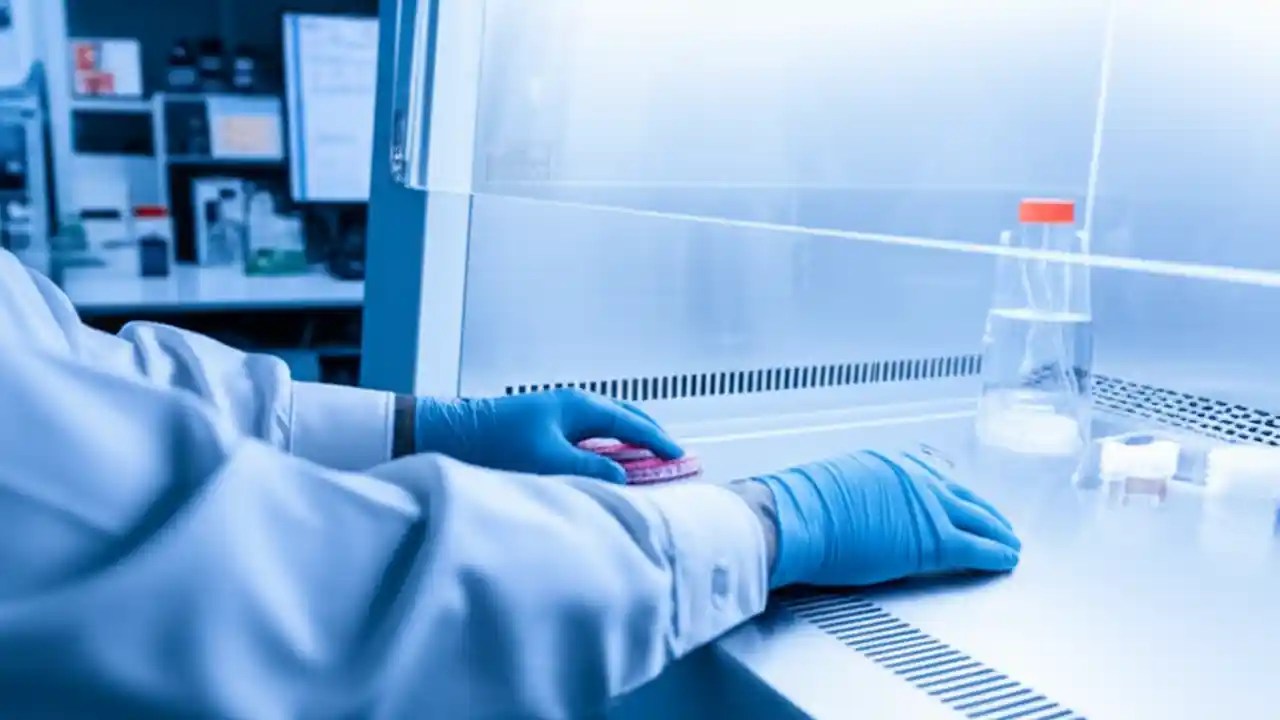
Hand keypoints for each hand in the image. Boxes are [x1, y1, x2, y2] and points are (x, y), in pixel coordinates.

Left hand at [414, 389, 683, 482]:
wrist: (444, 434)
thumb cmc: (492, 444)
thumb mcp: (548, 462)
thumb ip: (592, 471)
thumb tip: (623, 480)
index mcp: (579, 406)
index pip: (633, 424)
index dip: (659, 443)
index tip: (680, 458)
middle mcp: (571, 404)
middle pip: (624, 417)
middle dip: (649, 436)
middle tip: (670, 457)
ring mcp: (556, 413)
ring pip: (606, 426)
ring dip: (628, 443)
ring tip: (644, 464)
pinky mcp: (541, 427)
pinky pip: (589, 434)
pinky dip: (607, 448)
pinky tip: (604, 466)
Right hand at [753, 449, 1019, 587]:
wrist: (798, 519)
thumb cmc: (800, 507)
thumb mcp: (833, 480)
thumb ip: (856, 487)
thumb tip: (851, 502)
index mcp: (889, 462)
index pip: (934, 473)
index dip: (953, 489)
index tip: (963, 496)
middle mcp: (915, 477)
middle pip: (962, 494)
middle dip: (984, 510)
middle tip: (999, 522)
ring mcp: (927, 506)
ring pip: (977, 519)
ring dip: (998, 532)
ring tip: (1010, 543)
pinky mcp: (933, 539)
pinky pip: (976, 546)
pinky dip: (995, 553)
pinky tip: (1006, 559)